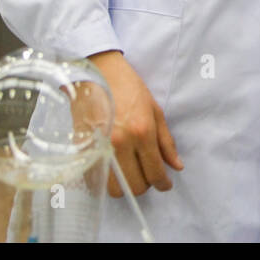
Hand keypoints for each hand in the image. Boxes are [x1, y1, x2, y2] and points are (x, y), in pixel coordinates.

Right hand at [88, 50, 183, 196]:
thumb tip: (176, 166)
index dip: (163, 183)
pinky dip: (105, 179)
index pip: (155, 172)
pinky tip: (112, 168)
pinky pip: (95, 178)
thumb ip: (166, 142)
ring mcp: (99, 147)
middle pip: (134, 186)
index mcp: (141, 132)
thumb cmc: (129, 87)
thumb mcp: (154, 110)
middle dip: (145, 185)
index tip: (165, 184)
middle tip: (147, 175)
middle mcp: (120, 143)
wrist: (97, 72)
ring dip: (124, 186)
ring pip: (113, 188)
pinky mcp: (82, 147)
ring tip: (129, 172)